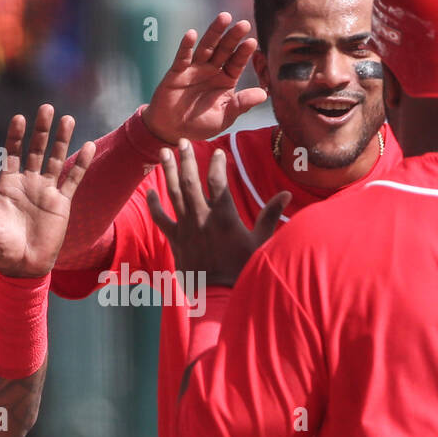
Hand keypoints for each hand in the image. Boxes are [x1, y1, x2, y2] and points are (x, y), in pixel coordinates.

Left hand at [0, 104, 94, 277]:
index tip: (19, 118)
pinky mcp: (62, 204)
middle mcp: (28, 184)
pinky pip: (73, 179)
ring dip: (62, 140)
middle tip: (46, 108)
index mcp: (8, 185)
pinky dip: (81, 163)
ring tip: (68, 119)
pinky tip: (88, 146)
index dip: (15, 135)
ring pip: (56, 160)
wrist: (21, 268)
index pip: (12, 153)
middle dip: (41, 130)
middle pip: (36, 150)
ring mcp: (46, 192)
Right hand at [143, 13, 268, 143]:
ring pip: (206, 47)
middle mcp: (212, 70)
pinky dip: (186, 46)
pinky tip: (191, 34)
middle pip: (224, 49)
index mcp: (225, 80)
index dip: (244, 53)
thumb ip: (242, 104)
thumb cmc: (200, 124)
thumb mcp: (225, 117)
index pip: (237, 62)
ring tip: (224, 18)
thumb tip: (264, 94)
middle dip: (233, 37)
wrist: (173, 130)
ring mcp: (194, 69)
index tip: (252, 41)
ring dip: (214, 32)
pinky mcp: (177, 72)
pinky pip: (182, 57)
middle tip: (243, 24)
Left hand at [147, 139, 288, 286]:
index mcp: (224, 216)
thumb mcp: (260, 242)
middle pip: (191, 181)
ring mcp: (186, 228)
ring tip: (164, 152)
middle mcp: (202, 218)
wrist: (218, 295)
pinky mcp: (175, 240)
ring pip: (173, 193)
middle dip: (186, 159)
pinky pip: (160, 218)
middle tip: (182, 141)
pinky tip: (150, 190)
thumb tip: (287, 195)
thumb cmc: (242, 269)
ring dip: (168, 171)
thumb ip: (270, 216)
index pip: (218, 181)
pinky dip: (154, 204)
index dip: (217, 164)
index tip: (218, 152)